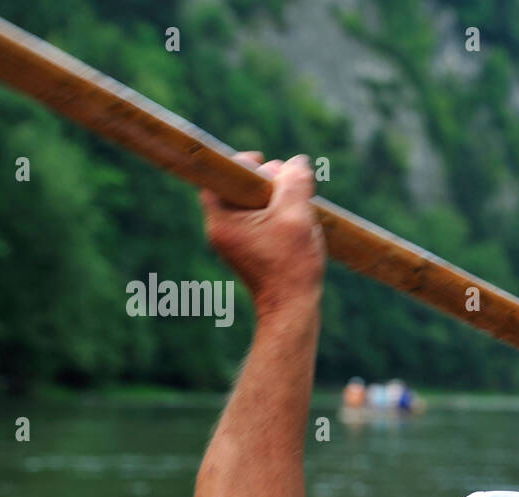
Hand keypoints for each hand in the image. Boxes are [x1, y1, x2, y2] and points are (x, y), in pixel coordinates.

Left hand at [200, 152, 325, 312]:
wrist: (292, 311)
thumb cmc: (291, 267)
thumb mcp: (295, 217)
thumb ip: (294, 184)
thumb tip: (296, 164)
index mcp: (221, 221)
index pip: (220, 178)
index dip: (242, 164)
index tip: (265, 164)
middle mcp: (222, 232)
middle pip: (237, 191)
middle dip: (264, 181)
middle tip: (288, 180)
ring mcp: (235, 245)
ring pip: (250, 208)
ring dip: (274, 200)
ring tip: (298, 202)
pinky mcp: (250, 255)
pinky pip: (259, 225)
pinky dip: (275, 217)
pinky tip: (298, 223)